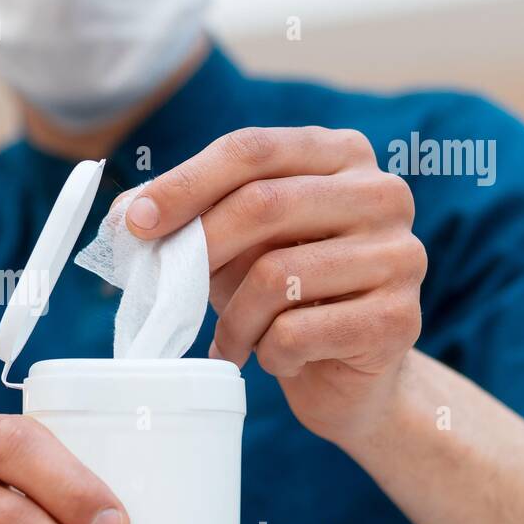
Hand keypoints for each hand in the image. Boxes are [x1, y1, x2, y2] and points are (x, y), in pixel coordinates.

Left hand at [124, 126, 426, 447]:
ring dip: (234, 320)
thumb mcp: (235, 246)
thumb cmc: (285, 296)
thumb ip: (191, 218)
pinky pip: (298, 332)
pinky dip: (268, 353)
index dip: (185, 183)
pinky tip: (274, 358)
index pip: (252, 149)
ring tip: (231, 340)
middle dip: (200, 248)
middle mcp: (382, 192)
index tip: (135, 221)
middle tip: (166, 289)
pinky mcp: (399, 318)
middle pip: (263, 204)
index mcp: (340, 154)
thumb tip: (123, 214)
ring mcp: (400, 253)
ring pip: (276, 276)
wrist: (349, 374)